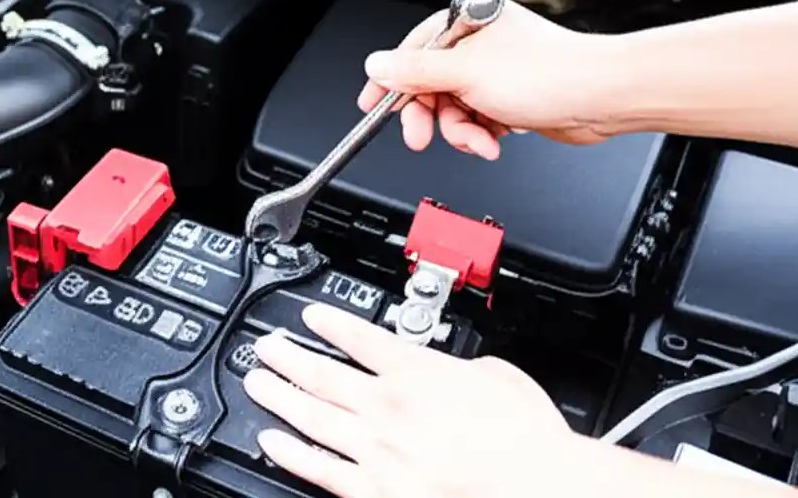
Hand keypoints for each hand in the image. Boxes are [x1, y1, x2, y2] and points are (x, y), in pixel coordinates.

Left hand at [244, 303, 584, 497]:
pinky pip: (320, 469)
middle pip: (322, 374)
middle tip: (265, 348)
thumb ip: (468, 369)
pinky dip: (290, 454)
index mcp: (419, 372)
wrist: (540, 489)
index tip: (310, 317)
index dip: (329, 324)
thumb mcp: (503, 377)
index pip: (361, 338)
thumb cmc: (529, 442)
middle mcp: (389, 407)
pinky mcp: (375, 492)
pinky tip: (271, 443)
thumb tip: (462, 371)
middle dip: (287, 357)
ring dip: (279, 396)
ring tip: (258, 383)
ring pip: (311, 416)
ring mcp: (377, 451)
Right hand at [358, 0, 617, 158]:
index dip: (390, 82)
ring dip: (460, 131)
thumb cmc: (550, 73)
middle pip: (429, 84)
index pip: (411, 51)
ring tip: (478, 139)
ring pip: (452, 108)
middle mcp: (478, 43)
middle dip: (429, 115)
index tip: (372, 104)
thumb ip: (415, 72)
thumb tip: (377, 66)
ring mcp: (493, 71)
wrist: (599, 98)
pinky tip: (494, 139)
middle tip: (421, 136)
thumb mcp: (466, 73)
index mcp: (465, 22)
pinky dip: (480, 134)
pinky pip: (475, 119)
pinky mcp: (507, 97)